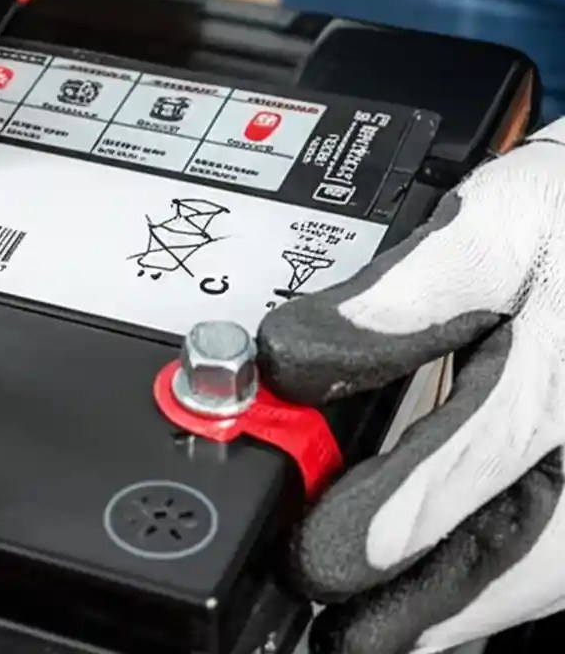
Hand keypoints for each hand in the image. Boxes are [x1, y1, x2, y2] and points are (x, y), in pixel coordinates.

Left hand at [257, 119, 564, 652]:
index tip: (326, 559)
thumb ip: (400, 295)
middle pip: (531, 546)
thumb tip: (299, 350)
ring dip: (477, 609)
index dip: (396, 516)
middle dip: (437, 604)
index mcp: (561, 370)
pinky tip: (464, 604)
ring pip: (560, 564)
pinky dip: (521, 585)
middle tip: (353, 638)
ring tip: (392, 639)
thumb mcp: (496, 225)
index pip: (472, 460)